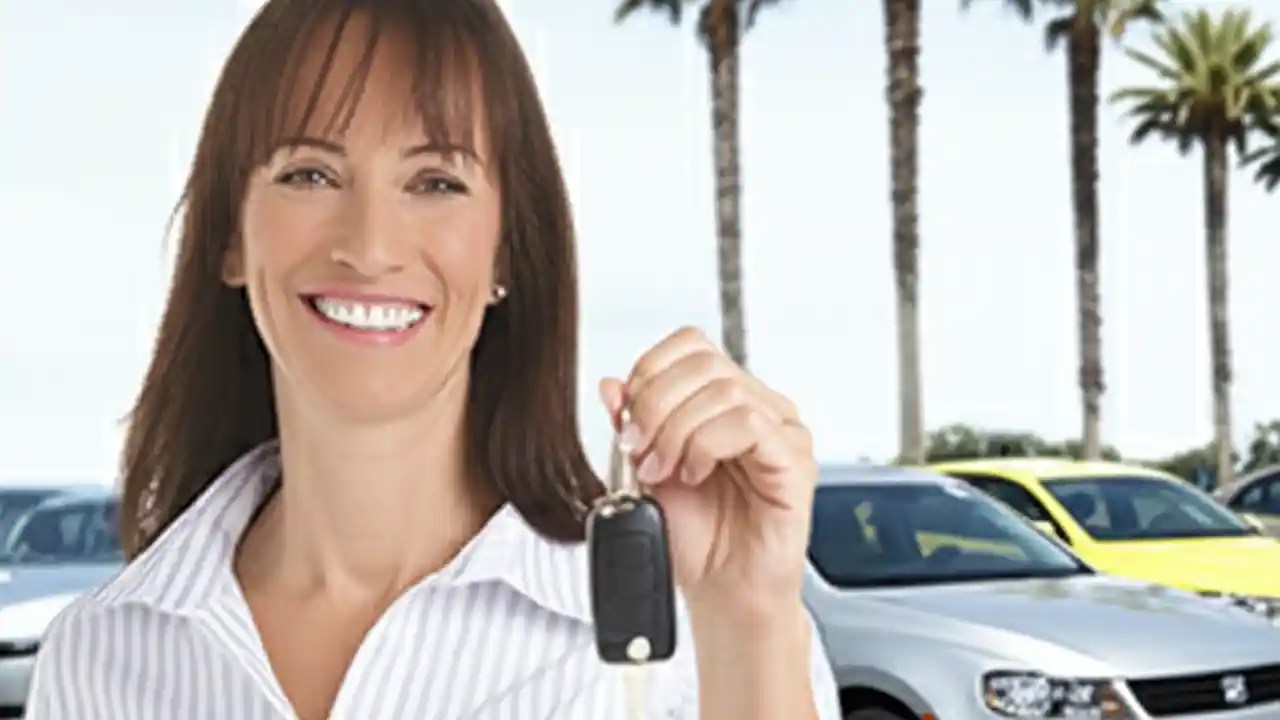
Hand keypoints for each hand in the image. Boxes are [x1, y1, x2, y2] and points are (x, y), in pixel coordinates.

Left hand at [598, 327, 817, 616]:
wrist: (721, 591)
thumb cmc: (695, 538)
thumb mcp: (643, 472)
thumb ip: (629, 425)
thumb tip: (610, 385)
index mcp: (722, 401)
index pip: (690, 345)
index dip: (650, 371)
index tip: (626, 418)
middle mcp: (757, 407)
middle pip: (703, 363)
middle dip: (656, 405)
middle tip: (640, 451)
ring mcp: (781, 431)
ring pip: (724, 390)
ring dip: (677, 431)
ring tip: (665, 471)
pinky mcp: (795, 460)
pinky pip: (750, 424)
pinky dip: (708, 446)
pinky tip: (696, 474)